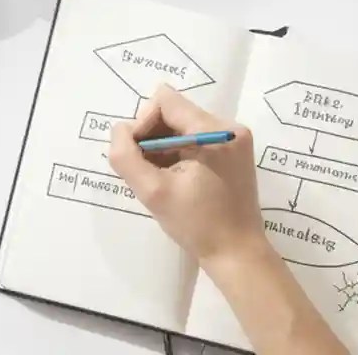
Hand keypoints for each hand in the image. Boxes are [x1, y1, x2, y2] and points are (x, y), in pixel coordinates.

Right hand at [108, 85, 266, 264]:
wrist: (237, 255)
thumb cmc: (197, 224)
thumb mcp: (153, 192)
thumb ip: (126, 156)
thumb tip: (120, 130)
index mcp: (215, 131)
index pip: (165, 101)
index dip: (142, 123)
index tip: (138, 155)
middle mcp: (229, 128)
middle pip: (173, 112)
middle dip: (152, 137)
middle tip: (146, 170)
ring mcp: (233, 141)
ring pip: (181, 126)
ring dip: (163, 147)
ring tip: (160, 178)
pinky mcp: (233, 154)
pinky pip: (194, 139)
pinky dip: (177, 154)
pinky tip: (175, 180)